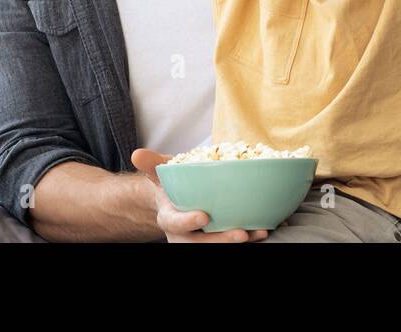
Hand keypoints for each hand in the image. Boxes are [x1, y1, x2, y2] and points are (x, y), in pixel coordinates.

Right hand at [132, 148, 269, 242]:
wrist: (177, 199)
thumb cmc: (170, 185)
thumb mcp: (159, 173)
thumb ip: (152, 164)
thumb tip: (137, 154)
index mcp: (168, 218)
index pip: (174, 223)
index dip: (187, 222)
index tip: (203, 216)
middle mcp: (185, 235)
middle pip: (200, 244)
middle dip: (220, 241)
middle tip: (239, 234)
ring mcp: (202, 239)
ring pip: (217, 246)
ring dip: (237, 242)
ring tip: (256, 233)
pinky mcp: (218, 238)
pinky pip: (231, 242)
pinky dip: (249, 237)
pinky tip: (262, 229)